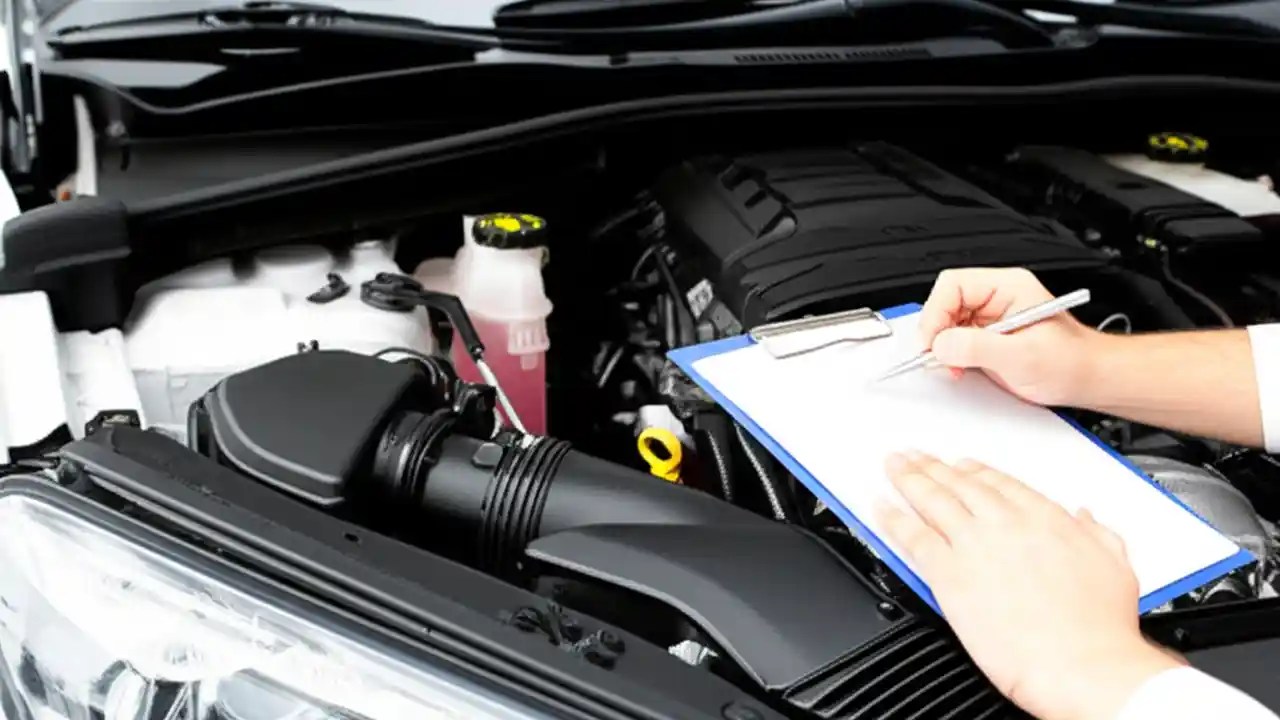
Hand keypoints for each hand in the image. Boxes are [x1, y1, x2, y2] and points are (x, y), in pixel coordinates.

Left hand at [878, 452, 1183, 719]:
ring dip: (908, 479)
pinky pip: (912, 536)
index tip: (963, 466)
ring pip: (932, 499)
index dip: (976, 472)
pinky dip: (892, 519)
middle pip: (961, 484)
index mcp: (1046, 518)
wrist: (1080, 662)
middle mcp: (1006, 523)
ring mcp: (974, 543)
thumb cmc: (1100, 627)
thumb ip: (1099, 534)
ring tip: (894, 467)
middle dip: (935, 467)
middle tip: (917, 457)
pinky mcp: (948, 572)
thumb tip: (1087, 517)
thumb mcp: (1117, 566)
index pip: (1001, 483)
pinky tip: (881, 508)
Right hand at [916, 268, 1098, 405]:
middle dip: (937, 331)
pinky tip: (961, 367)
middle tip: (940, 356)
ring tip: (955, 365)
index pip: (953, 284)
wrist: (1088, 379)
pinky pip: (955, 339)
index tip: (933, 341)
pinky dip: (951, 355)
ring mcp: (991, 316)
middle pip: (945, 302)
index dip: (936, 312)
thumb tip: (940, 343)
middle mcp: (997, 296)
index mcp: (1008, 286)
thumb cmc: (1071, 362)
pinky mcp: (986, 337)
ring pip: (946, 321)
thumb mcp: (1021, 356)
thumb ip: (977, 348)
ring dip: (943, 345)